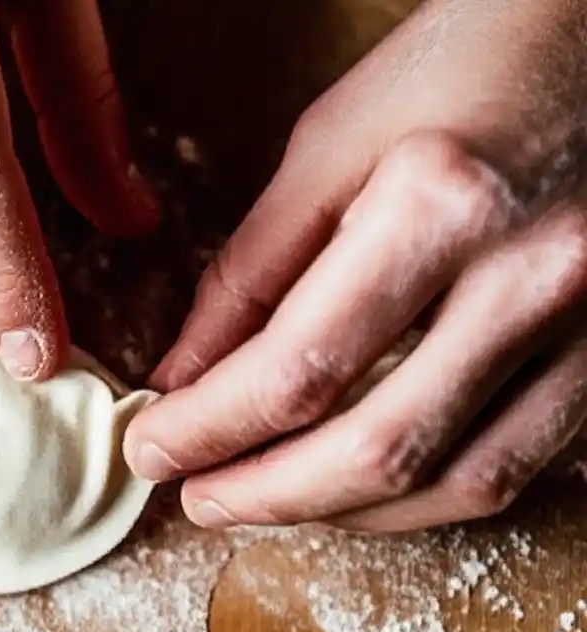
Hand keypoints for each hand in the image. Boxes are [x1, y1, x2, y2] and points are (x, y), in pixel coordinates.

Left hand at [125, 0, 586, 531]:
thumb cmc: (460, 65)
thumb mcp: (328, 148)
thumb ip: (250, 273)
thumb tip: (184, 377)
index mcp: (442, 205)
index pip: (299, 367)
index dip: (210, 427)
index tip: (153, 448)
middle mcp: (531, 276)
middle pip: (380, 450)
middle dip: (267, 494)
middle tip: (197, 496)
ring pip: (456, 482)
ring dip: (343, 512)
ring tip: (263, 499)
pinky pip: (515, 466)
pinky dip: (422, 495)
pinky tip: (355, 487)